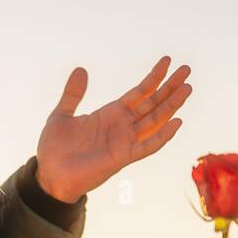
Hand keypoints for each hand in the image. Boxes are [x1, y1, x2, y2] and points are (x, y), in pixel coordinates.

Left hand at [35, 55, 193, 202]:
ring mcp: (124, 141)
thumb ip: (73, 94)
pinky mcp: (122, 157)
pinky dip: (162, 136)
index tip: (167, 61)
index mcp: (110, 114)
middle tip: (187, 69)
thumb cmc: (54, 149)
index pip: (139, 93)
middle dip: (170, 87)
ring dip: (171, 105)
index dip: (154, 77)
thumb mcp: (61, 115)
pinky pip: (147, 145)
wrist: (50, 176)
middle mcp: (122, 126)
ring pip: (155, 120)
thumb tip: (81, 69)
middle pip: (153, 103)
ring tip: (187, 88)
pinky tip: (176, 123)